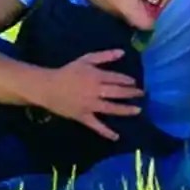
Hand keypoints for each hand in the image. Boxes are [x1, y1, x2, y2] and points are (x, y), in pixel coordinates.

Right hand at [22, 49, 143, 140]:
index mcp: (95, 76)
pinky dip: (106, 131)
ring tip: (138, 110)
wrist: (48, 87)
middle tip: (142, 95)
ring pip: (111, 108)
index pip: (116, 78)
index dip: (128, 81)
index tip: (136, 83)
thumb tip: (123, 52)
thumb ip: (104, 56)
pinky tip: (116, 136)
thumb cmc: (68, 72)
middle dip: (131, 93)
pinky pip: (96, 125)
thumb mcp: (86, 60)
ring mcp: (89, 105)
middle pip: (117, 92)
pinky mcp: (83, 117)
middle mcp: (95, 91)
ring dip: (125, 110)